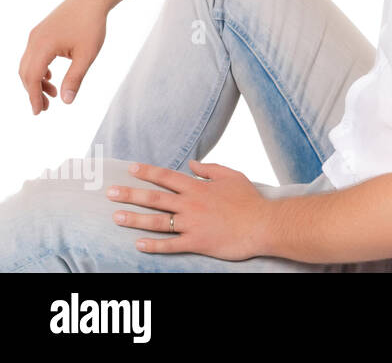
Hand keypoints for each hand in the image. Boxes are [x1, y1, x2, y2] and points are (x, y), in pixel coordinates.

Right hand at [18, 0, 109, 113]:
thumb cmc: (92, 25)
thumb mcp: (87, 55)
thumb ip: (75, 78)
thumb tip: (65, 101)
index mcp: (42, 46)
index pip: (32, 78)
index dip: (34, 97)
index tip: (39, 112)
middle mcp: (34, 40)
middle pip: (26, 72)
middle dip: (34, 92)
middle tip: (46, 107)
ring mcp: (35, 35)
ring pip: (28, 64)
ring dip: (37, 81)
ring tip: (53, 93)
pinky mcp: (40, 32)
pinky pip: (33, 55)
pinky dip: (39, 69)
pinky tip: (51, 77)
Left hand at [108, 160, 272, 260]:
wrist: (263, 224)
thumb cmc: (250, 201)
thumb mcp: (233, 176)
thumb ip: (211, 169)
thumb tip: (193, 164)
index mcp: (199, 187)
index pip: (167, 177)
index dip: (148, 172)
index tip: (131, 169)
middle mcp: (190, 204)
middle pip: (154, 198)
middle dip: (130, 194)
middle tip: (111, 192)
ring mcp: (191, 224)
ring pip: (156, 221)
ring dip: (134, 219)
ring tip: (116, 217)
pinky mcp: (196, 242)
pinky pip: (170, 245)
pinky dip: (153, 245)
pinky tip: (138, 244)